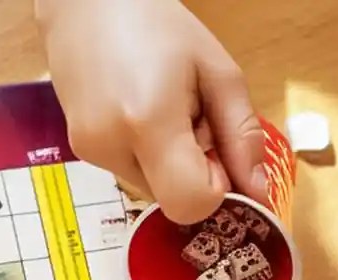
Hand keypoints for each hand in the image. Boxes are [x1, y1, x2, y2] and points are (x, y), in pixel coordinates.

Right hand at [36, 0, 266, 223]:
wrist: (87, 5)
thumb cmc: (157, 25)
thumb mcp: (217, 72)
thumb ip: (242, 135)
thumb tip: (258, 190)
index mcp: (148, 122)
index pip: (192, 203)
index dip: (216, 189)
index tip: (220, 153)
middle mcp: (110, 147)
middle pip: (172, 201)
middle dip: (193, 173)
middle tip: (193, 121)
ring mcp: (89, 153)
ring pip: (151, 189)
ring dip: (170, 163)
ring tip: (163, 109)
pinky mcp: (79, 152)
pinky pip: (130, 172)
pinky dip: (147, 155)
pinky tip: (142, 112)